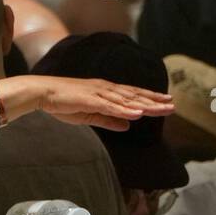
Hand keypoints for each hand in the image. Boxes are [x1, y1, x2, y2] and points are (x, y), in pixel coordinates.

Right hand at [0, 75, 172, 130]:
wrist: (43, 93)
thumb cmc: (64, 102)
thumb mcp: (91, 114)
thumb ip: (109, 119)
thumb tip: (129, 125)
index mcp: (106, 91)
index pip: (132, 95)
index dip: (150, 98)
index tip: (166, 101)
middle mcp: (106, 89)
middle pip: (135, 96)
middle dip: (154, 101)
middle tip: (172, 105)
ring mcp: (99, 93)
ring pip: (127, 100)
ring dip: (146, 104)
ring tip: (162, 108)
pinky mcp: (90, 100)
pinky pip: (111, 106)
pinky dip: (125, 109)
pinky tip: (137, 113)